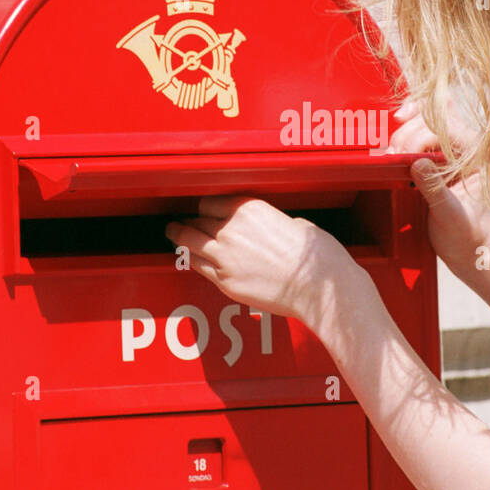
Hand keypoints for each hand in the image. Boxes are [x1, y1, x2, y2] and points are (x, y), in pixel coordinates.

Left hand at [165, 196, 375, 330]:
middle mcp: (230, 229)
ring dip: (179, 237)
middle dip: (188, 222)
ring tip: (173, 234)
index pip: (210, 203)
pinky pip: (198, 267)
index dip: (206, 208)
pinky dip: (190, 260)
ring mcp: (224, 257)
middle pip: (196, 222)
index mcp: (248, 208)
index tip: (204, 211)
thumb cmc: (314, 255)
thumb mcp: (297, 224)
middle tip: (181, 222)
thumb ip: (276, 223)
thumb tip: (279, 228)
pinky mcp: (225, 282)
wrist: (316, 286)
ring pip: (189, 243)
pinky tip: (188, 258)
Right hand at [384, 101, 489, 278]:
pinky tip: (396, 132)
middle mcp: (464, 145)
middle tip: (392, 159)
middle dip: (406, 134)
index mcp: (474, 155)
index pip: (443, 128)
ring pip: (425, 114)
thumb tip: (417, 163)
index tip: (399, 157)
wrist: (471, 248)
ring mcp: (450, 146)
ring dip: (403, 130)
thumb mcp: (450, 215)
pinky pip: (421, 125)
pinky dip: (405, 125)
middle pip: (431, 115)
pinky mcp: (436, 152)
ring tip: (392, 154)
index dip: (417, 138)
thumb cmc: (467, 234)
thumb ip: (435, 189)